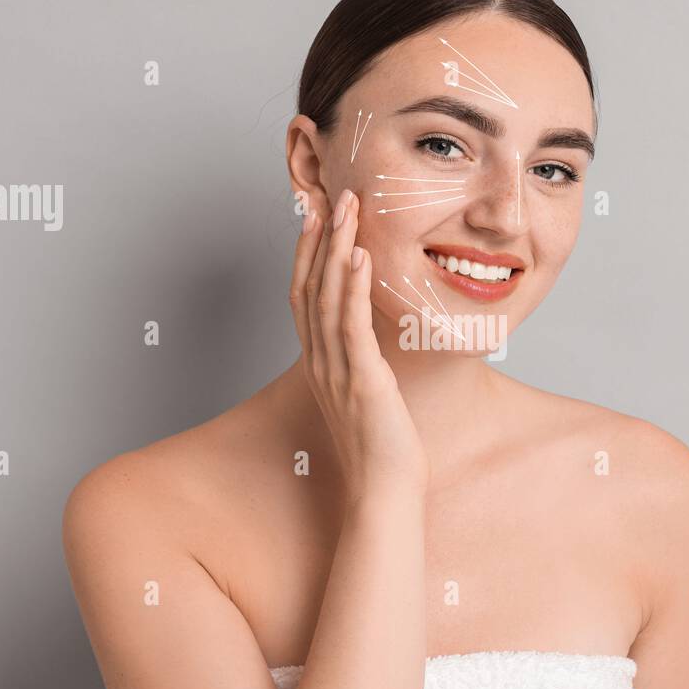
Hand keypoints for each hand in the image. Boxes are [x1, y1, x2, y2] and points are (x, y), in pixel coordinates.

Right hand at [289, 189, 429, 496]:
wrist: (383, 493)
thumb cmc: (382, 451)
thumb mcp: (368, 398)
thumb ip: (362, 367)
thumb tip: (372, 346)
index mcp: (320, 364)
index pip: (306, 297)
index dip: (307, 255)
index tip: (315, 217)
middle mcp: (321, 362)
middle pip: (311, 288)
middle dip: (319, 239)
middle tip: (330, 196)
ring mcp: (336, 370)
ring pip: (328, 298)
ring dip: (336, 249)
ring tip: (346, 209)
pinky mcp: (360, 381)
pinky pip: (352, 325)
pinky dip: (354, 287)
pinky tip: (360, 256)